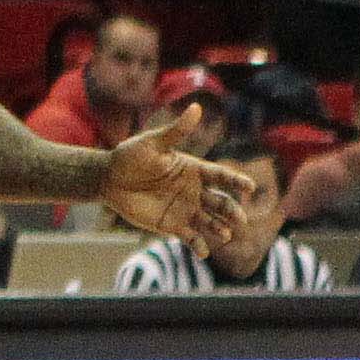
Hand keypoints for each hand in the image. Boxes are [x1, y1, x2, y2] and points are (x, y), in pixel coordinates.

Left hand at [100, 104, 255, 240]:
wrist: (109, 179)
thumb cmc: (131, 156)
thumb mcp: (154, 142)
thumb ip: (177, 130)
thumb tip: (196, 107)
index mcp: (194, 169)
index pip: (221, 175)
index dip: (236, 181)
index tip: (249, 187)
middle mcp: (195, 191)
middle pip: (221, 202)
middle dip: (232, 211)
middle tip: (240, 220)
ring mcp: (185, 209)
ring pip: (210, 222)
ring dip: (219, 229)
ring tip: (225, 234)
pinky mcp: (172, 225)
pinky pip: (191, 237)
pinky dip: (199, 246)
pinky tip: (203, 252)